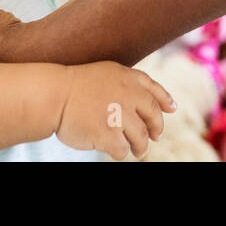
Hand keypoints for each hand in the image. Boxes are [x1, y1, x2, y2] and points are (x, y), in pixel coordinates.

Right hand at [54, 61, 175, 159]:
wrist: (53, 95)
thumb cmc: (76, 85)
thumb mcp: (108, 73)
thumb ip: (131, 83)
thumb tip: (158, 102)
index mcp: (128, 78)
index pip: (154, 91)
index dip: (165, 101)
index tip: (172, 109)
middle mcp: (128, 94)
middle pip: (153, 117)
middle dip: (156, 129)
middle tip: (155, 137)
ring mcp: (118, 114)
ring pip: (140, 137)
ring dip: (140, 146)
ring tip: (138, 150)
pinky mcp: (107, 133)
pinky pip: (122, 150)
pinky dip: (121, 152)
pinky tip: (116, 150)